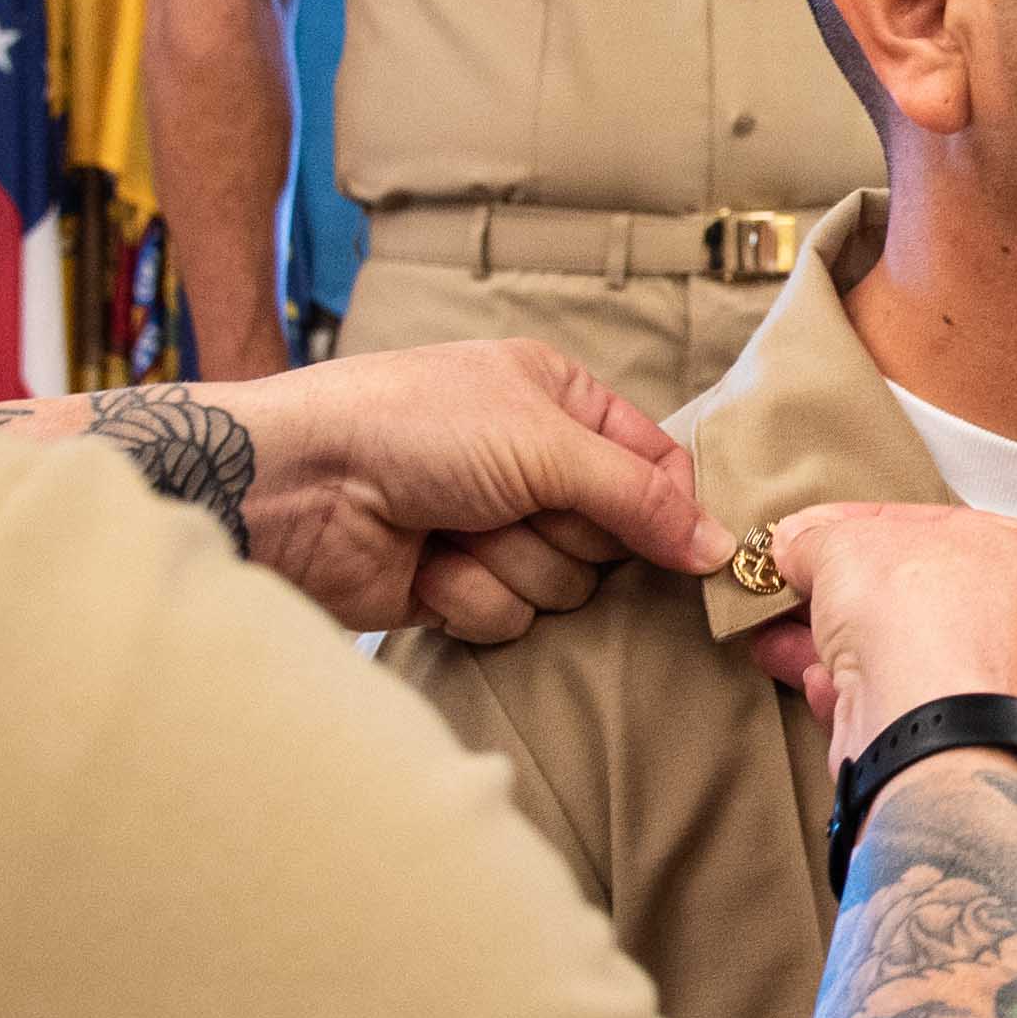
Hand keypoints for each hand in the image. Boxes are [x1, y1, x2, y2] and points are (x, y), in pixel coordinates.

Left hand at [209, 341, 728, 639]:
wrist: (295, 487)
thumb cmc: (412, 429)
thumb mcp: (545, 443)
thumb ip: (641, 499)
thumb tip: (721, 548)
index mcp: (557, 401)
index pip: (654, 465)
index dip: (666, 509)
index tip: (680, 543)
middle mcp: (530, 463)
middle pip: (614, 537)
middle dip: (564, 533)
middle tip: (511, 505)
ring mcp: (492, 528)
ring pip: (563, 585)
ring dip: (509, 564)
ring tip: (451, 530)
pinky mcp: (454, 586)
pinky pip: (508, 616)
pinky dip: (466, 596)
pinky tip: (423, 566)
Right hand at [759, 502, 1016, 764]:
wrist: (933, 735)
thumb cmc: (926, 625)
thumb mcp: (850, 545)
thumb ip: (821, 539)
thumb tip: (800, 545)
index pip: (942, 531)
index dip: (863, 528)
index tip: (815, 536)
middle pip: (927, 601)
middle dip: (849, 597)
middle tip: (799, 590)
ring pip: (915, 662)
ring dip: (842, 649)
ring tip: (785, 639)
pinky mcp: (979, 753)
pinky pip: (913, 714)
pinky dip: (864, 699)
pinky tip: (823, 687)